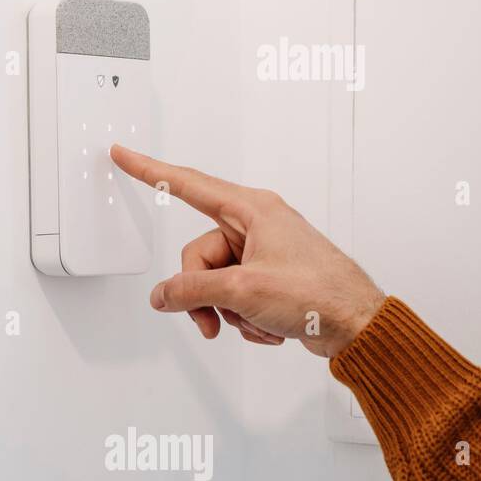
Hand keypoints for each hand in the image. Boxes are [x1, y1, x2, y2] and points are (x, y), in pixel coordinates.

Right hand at [109, 143, 386, 357]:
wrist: (358, 325)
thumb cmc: (319, 293)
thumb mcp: (242, 290)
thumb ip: (191, 291)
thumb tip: (162, 295)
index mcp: (252, 210)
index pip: (187, 184)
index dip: (149, 169)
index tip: (123, 154)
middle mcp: (256, 225)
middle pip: (198, 255)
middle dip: (202, 293)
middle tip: (213, 316)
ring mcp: (262, 252)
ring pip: (213, 280)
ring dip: (226, 309)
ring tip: (252, 321)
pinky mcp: (268, 277)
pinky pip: (232, 294)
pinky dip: (243, 316)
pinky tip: (266, 325)